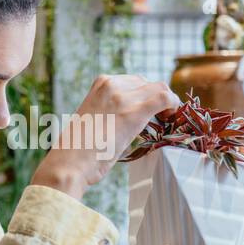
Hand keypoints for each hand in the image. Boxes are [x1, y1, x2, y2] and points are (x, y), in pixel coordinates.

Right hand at [33, 74, 178, 198]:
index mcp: (100, 84)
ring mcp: (124, 96)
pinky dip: (173, 106)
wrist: (70, 163)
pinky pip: (165, 98)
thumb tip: (127, 120)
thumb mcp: (93, 119)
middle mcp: (112, 84)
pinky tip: (170, 118)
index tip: (149, 110)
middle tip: (160, 117)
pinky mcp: (135, 111)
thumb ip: (110, 112)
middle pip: (148, 83)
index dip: (145, 95)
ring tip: (165, 119)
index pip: (134, 81)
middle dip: (156, 98)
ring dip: (166, 103)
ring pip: (160, 88)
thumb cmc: (77, 150)